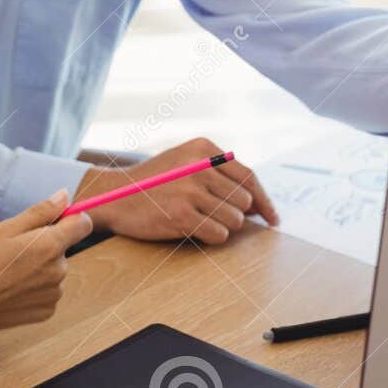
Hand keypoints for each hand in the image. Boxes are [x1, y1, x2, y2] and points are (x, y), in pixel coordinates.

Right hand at [0, 190, 92, 331]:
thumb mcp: (6, 228)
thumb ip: (41, 212)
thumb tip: (65, 195)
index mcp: (50, 245)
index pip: (83, 223)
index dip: (70, 217)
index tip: (52, 220)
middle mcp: (59, 270)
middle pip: (64, 247)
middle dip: (45, 244)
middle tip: (14, 250)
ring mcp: (54, 294)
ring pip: (54, 269)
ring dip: (39, 267)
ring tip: (9, 271)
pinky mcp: (46, 311)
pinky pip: (48, 290)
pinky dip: (34, 287)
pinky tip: (12, 288)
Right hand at [76, 137, 279, 243]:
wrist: (114, 195)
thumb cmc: (154, 182)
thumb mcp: (184, 161)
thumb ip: (218, 172)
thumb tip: (257, 202)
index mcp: (204, 149)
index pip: (249, 176)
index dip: (264, 200)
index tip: (272, 217)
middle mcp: (199, 167)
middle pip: (244, 200)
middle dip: (239, 215)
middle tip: (223, 219)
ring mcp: (190, 191)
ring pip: (235, 220)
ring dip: (225, 227)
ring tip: (203, 222)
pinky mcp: (181, 215)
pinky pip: (218, 234)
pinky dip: (213, 237)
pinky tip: (196, 231)